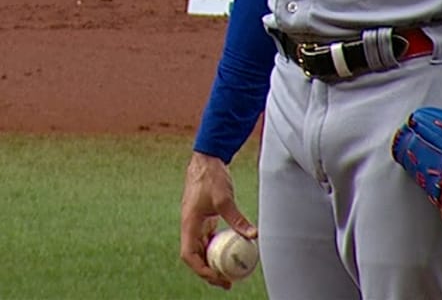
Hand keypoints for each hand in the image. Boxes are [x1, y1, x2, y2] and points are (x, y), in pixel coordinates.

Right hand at [179, 151, 257, 289]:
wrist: (206, 158)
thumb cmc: (210, 176)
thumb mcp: (224, 199)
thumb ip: (236, 218)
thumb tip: (252, 235)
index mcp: (189, 223)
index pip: (189, 254)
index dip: (201, 270)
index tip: (218, 277)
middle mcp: (189, 225)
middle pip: (194, 256)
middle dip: (208, 272)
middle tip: (227, 283)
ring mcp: (196, 222)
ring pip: (201, 249)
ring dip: (213, 263)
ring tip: (229, 274)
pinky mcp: (204, 219)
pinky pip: (208, 240)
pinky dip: (217, 249)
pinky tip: (230, 254)